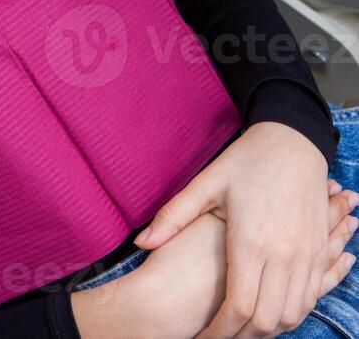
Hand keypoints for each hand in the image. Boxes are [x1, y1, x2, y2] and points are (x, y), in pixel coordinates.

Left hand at [134, 123, 332, 336]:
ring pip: (292, 314)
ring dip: (267, 329)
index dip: (219, 332)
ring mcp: (306, 255)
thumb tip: (141, 243)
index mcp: (250, 243)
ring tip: (239, 330)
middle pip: (266, 321)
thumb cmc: (247, 161)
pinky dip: (290, 312)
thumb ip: (173, 217)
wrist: (295, 141)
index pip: (237, 309)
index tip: (201, 337)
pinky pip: (310, 296)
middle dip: (241, 338)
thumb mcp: (205, 184)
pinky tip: (268, 311)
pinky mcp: (319, 250)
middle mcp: (284, 255)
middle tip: (217, 338)